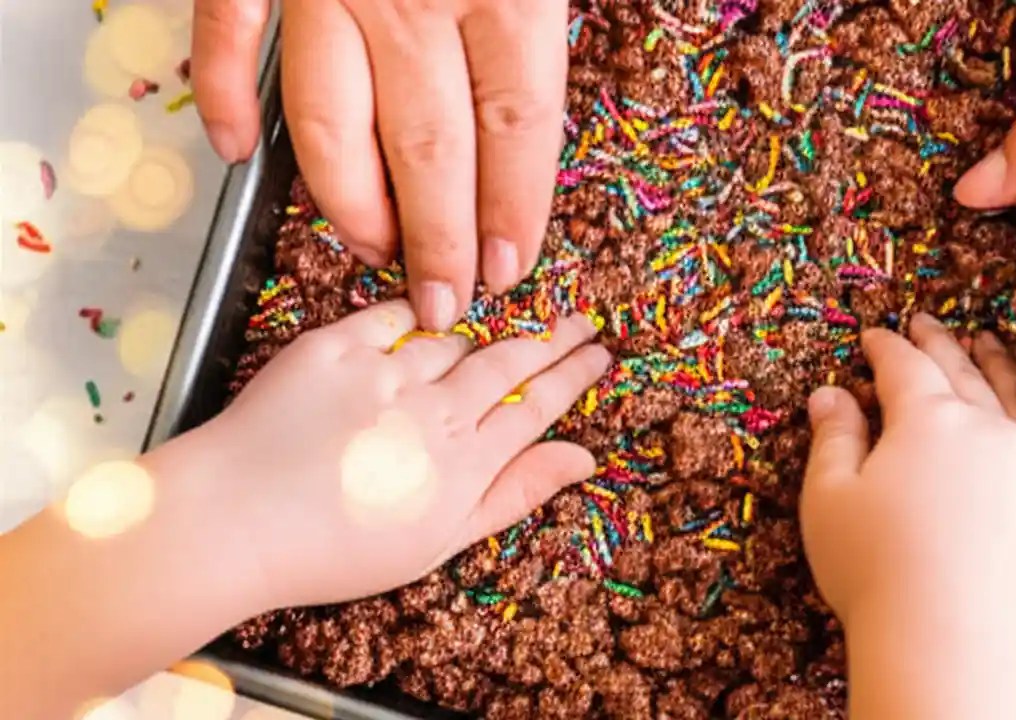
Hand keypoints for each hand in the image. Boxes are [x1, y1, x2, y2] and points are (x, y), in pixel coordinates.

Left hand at [190, 300, 608, 608]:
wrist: (231, 523)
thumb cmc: (334, 550)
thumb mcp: (439, 540)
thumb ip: (513, 493)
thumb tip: (581, 459)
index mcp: (464, 463)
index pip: (536, 406)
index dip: (572, 375)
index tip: (598, 352)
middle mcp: (433, 410)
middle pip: (508, 362)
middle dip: (551, 339)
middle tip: (579, 320)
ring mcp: (384, 372)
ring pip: (453, 340)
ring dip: (478, 337)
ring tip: (489, 340)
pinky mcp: (335, 346)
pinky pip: (393, 316)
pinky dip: (416, 317)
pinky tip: (428, 321)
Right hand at [191, 0, 566, 329]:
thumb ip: (541, 22)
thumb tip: (536, 117)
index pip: (514, 127)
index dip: (511, 209)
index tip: (506, 269)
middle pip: (427, 150)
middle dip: (437, 241)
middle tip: (444, 302)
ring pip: (329, 123)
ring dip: (350, 202)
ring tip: (373, 250)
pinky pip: (229, 37)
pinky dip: (225, 98)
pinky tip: (236, 150)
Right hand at [800, 316, 1015, 717]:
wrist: (952, 646)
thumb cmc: (877, 571)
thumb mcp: (829, 497)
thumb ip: (834, 437)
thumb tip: (832, 396)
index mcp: (930, 418)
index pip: (905, 365)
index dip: (885, 346)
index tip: (873, 334)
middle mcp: (988, 431)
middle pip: (961, 372)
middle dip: (939, 344)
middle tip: (925, 322)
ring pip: (1011, 400)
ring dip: (994, 367)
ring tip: (986, 345)